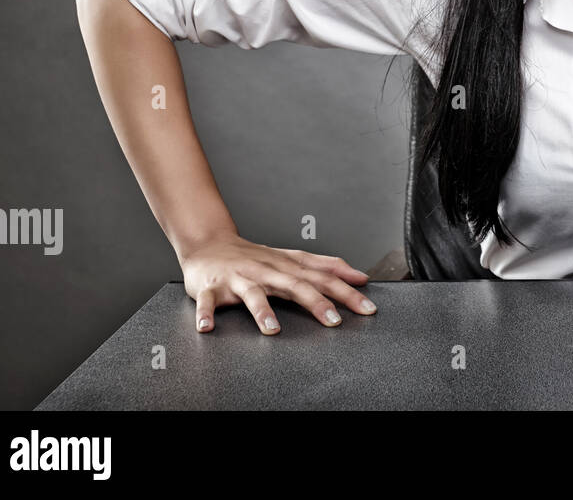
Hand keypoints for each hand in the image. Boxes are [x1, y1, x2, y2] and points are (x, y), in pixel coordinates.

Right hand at [179, 234, 376, 334]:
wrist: (209, 244)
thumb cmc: (254, 257)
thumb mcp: (293, 259)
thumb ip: (326, 267)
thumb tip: (360, 277)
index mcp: (288, 267)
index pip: (323, 278)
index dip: (346, 292)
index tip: (367, 308)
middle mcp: (267, 271)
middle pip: (295, 285)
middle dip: (316, 302)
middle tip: (334, 320)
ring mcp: (239, 279)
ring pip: (252, 293)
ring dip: (261, 310)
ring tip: (272, 329)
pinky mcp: (211, 288)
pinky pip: (207, 302)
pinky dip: (206, 314)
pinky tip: (207, 327)